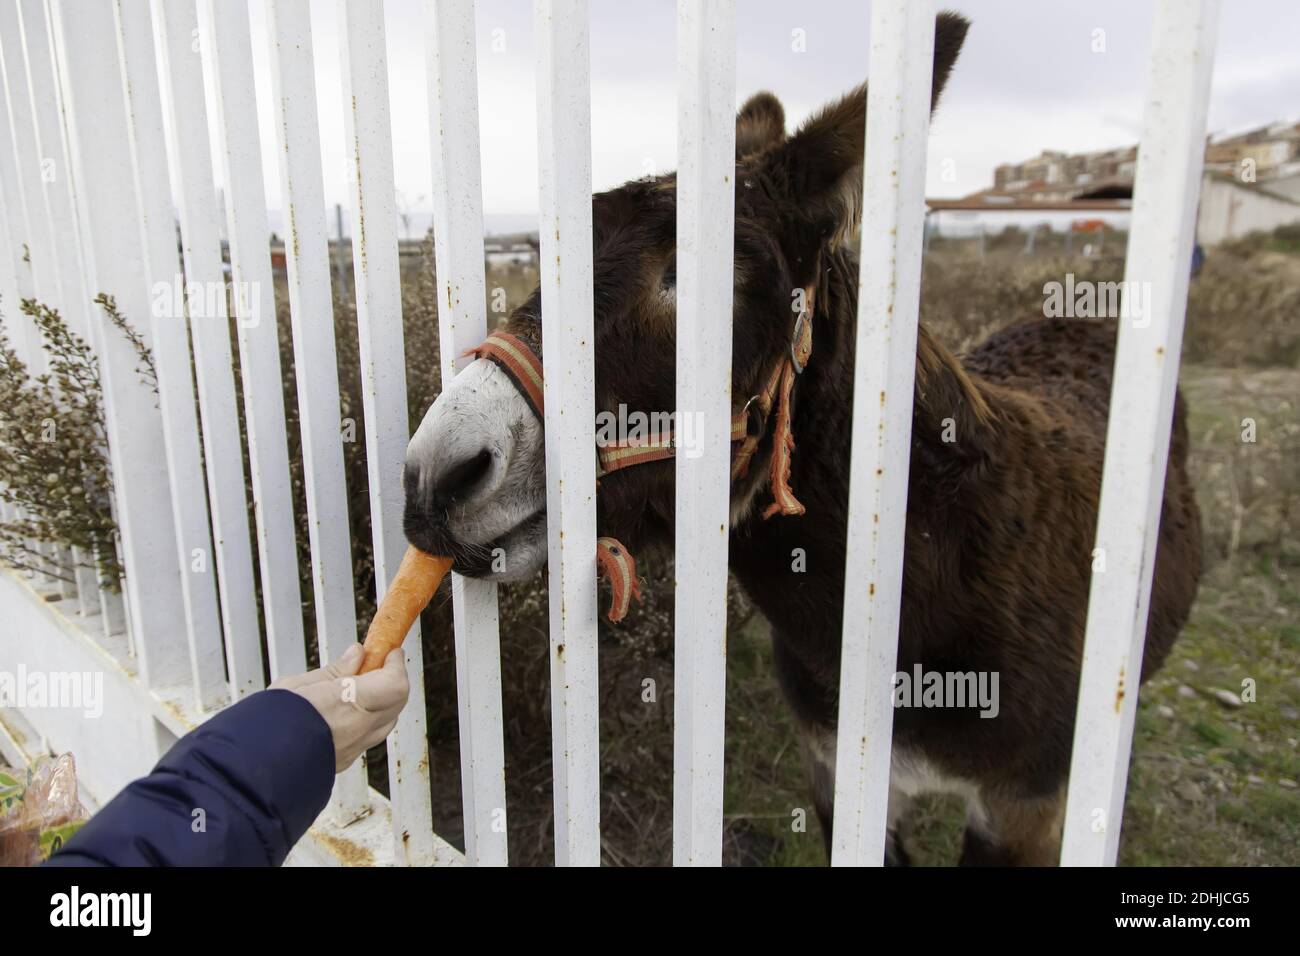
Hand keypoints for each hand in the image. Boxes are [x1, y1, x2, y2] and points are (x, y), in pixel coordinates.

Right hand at [270, 644, 409, 771]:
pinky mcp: (344, 763)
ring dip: (383, 701)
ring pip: (385, 722)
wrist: (252, 768)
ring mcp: (354, 749)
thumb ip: (334, 671)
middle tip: (376, 664)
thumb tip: (358, 654)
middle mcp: (359, 729)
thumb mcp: (298, 684)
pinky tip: (348, 710)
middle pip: (397, 702)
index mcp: (351, 703)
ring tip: (360, 686)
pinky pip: (368, 737)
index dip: (396, 665)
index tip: (390, 651)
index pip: (396, 683)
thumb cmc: (268, 721)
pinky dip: (368, 719)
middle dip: (392, 680)